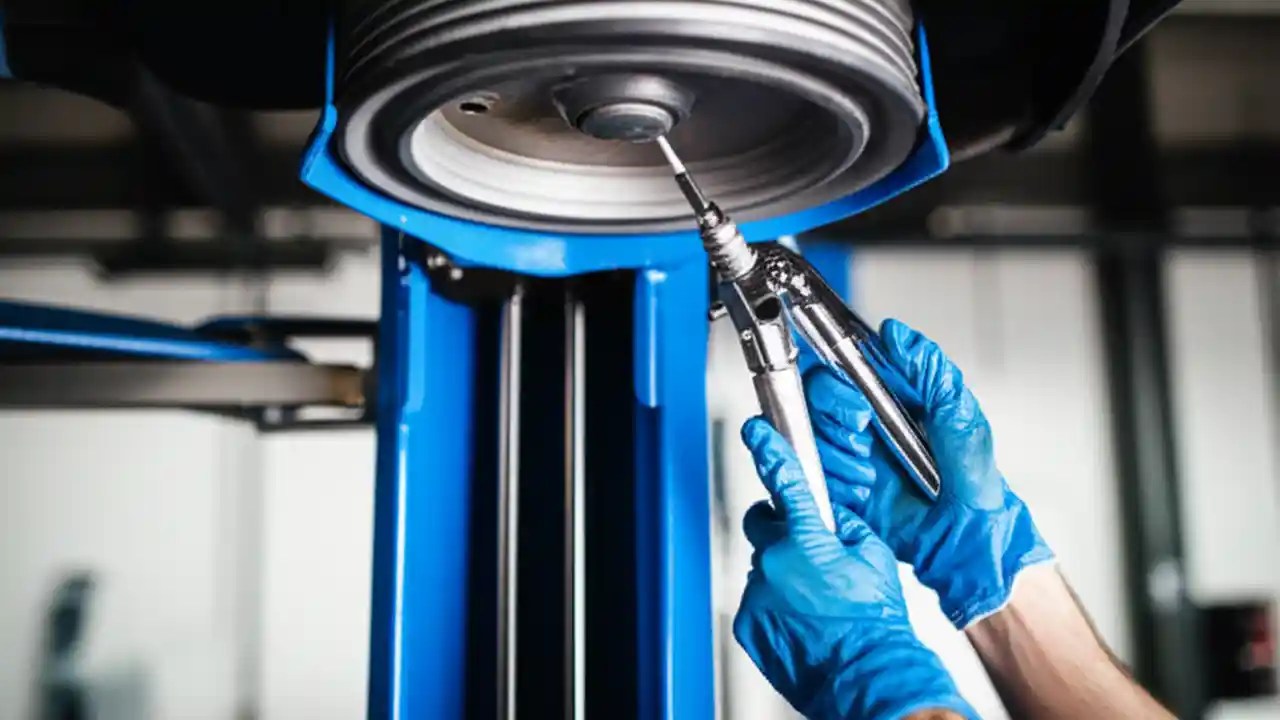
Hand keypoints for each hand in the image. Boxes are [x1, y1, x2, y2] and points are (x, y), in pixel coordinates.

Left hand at [734, 417, 974, 719]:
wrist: (868, 680)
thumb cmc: (877, 626)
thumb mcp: (875, 559)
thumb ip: (848, 528)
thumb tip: (834, 519)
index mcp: (808, 542)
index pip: (786, 484)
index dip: (769, 452)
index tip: (755, 432)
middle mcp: (775, 566)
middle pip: (765, 526)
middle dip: (783, 529)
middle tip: (811, 550)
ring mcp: (758, 597)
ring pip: (765, 567)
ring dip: (784, 573)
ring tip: (817, 600)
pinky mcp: (749, 625)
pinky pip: (758, 600)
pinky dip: (777, 604)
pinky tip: (804, 619)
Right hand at [806, 318, 1054, 628]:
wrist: (965, 538)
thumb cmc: (972, 481)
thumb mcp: (961, 417)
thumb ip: (931, 371)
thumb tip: (897, 334)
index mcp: (888, 398)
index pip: (839, 368)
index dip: (839, 382)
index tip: (860, 404)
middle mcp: (861, 422)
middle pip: (813, 399)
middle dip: (836, 417)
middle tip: (863, 432)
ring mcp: (846, 454)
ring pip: (808, 437)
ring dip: (840, 456)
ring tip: (873, 473)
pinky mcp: (836, 485)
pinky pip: (812, 474)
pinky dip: (838, 483)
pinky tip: (865, 491)